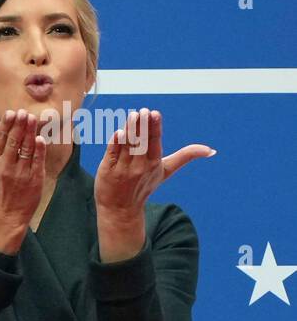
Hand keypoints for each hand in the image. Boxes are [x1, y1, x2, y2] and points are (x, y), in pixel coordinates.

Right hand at [0, 109, 45, 226]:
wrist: (6, 212)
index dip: (6, 125)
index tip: (11, 112)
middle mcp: (4, 167)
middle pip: (13, 142)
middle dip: (19, 126)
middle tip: (23, 112)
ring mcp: (20, 173)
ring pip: (26, 149)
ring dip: (29, 133)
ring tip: (32, 119)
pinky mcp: (34, 179)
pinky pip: (37, 161)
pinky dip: (39, 149)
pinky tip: (40, 138)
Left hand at [93, 108, 214, 218]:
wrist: (121, 210)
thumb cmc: (144, 186)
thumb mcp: (166, 171)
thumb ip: (185, 157)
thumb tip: (212, 151)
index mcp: (154, 163)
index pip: (154, 142)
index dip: (154, 128)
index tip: (155, 114)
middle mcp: (139, 166)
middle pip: (141, 142)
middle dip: (142, 126)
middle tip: (143, 111)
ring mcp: (123, 169)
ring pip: (126, 145)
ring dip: (129, 130)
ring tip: (133, 116)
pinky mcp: (108, 171)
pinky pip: (112, 154)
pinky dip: (115, 144)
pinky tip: (118, 132)